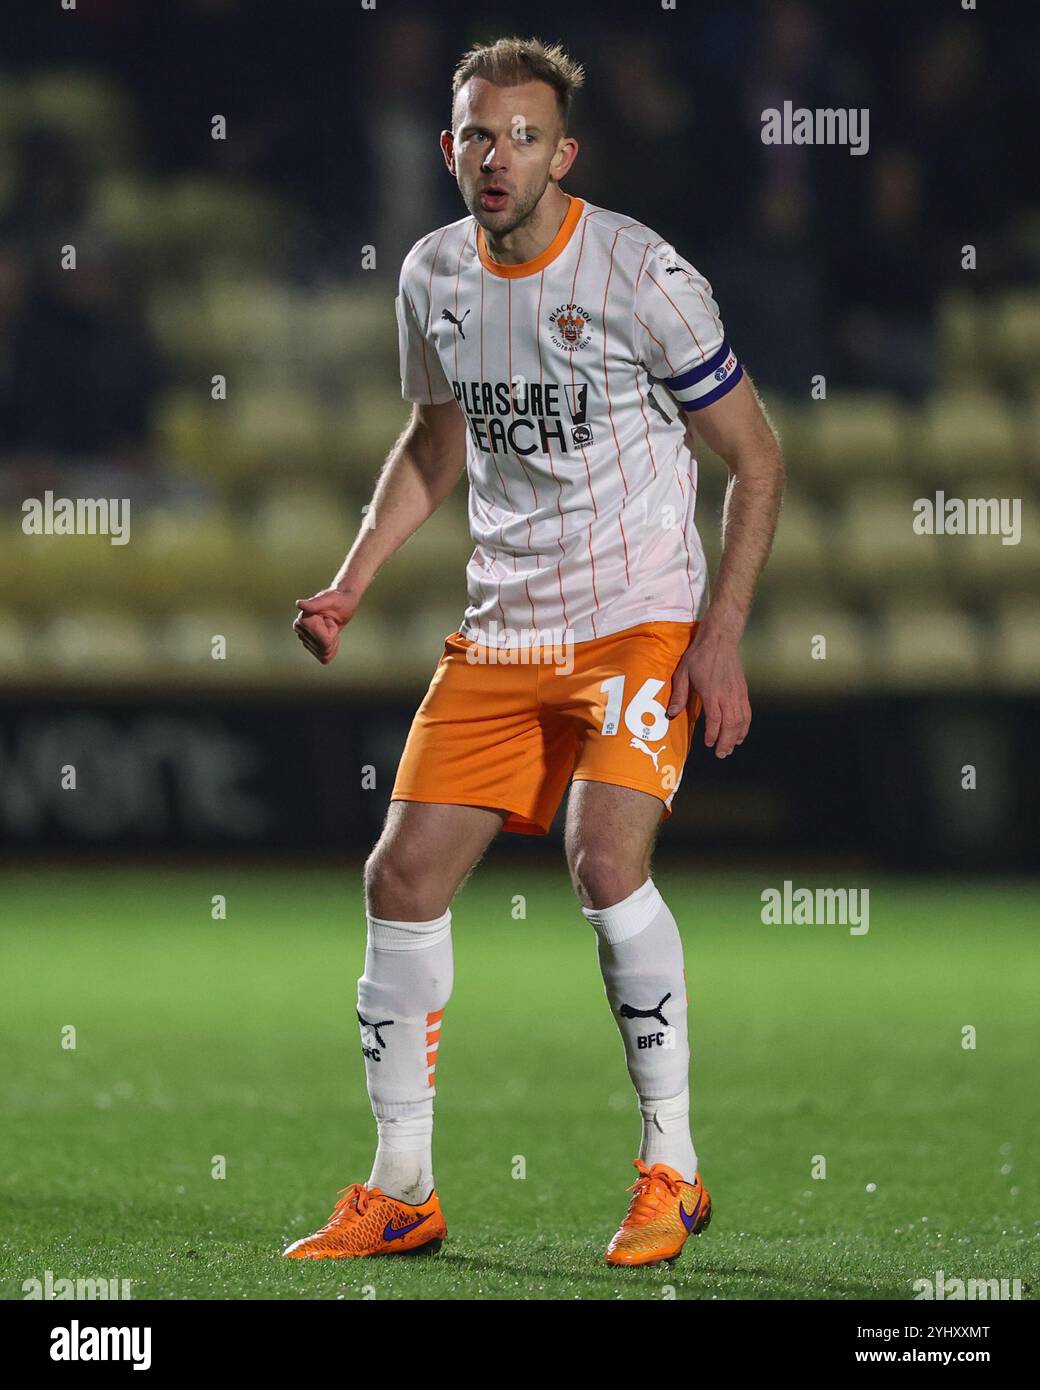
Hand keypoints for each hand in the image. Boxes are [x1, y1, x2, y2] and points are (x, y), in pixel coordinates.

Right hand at [293, 588, 357, 664]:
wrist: (343, 600)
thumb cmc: (338, 598)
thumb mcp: (331, 599)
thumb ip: (315, 603)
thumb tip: (299, 604)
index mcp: (303, 619)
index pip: (322, 639)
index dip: (332, 630)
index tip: (330, 617)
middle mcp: (300, 629)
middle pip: (323, 648)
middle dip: (332, 637)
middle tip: (331, 622)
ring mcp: (305, 638)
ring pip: (324, 654)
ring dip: (332, 642)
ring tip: (330, 627)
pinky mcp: (311, 644)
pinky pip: (324, 658)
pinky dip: (332, 648)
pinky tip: (331, 636)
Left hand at [667, 626, 750, 757]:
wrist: (720, 640)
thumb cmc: (700, 655)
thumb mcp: (683, 672)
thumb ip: (679, 694)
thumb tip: (671, 713)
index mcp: (712, 691)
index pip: (715, 719)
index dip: (713, 735)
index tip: (709, 744)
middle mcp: (727, 694)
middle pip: (731, 724)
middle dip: (726, 742)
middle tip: (721, 754)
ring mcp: (738, 693)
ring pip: (742, 720)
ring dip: (737, 736)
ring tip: (730, 748)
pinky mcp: (743, 691)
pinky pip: (747, 712)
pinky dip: (745, 726)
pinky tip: (740, 734)